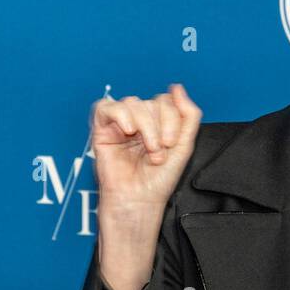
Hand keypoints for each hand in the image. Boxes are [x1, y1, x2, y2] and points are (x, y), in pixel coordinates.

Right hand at [90, 84, 201, 289]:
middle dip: (159, 127)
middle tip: (158, 153)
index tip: (170, 146)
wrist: (138, 202)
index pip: (166, 102)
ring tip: (147, 151)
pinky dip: (120, 114)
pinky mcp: (101, 129)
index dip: (171, 120)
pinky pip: (106, 106)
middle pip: (151, 102)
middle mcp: (139, 122)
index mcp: (158, 124)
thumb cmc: (158, 181)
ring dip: (145, 127)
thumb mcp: (183, 146)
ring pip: (133, 103)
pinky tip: (127, 130)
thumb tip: (177, 87)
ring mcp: (119, 124)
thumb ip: (188, 115)